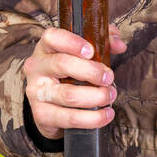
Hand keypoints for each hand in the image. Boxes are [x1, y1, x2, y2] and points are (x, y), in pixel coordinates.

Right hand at [24, 24, 127, 140]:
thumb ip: (101, 44)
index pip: (51, 37)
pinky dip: (93, 118)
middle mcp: (36, 68)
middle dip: (92, 72)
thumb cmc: (67, 75)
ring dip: (96, 96)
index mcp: (45, 48)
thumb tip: (120, 45)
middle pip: (62, 64)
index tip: (91, 51)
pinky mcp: (41, 115)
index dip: (72, 42)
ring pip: (69, 95)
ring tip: (110, 96)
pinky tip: (106, 114)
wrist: (47, 106)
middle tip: (109, 77)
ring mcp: (36, 92)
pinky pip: (70, 118)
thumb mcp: (81, 56)